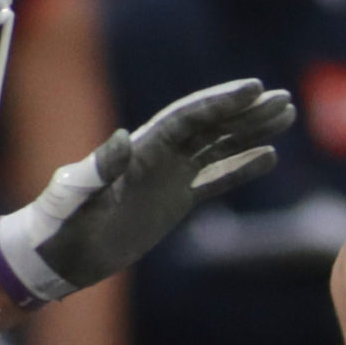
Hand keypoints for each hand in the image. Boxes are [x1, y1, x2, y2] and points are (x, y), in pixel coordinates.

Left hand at [0, 81, 297, 301]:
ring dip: (251, 132)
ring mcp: (168, 176)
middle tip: (285, 98)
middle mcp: (158, 155)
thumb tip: (121, 138)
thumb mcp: (77, 195)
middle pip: (211, 125)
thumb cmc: (61, 222)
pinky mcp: (174, 200)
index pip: (189, 118)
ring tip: (287, 116)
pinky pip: (215, 179)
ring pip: (218, 147)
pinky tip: (269, 157)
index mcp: (140, 148)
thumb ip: (99, 168)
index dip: (221, 103)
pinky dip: (241, 168)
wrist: (58, 254)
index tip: (254, 90)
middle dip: (247, 112)